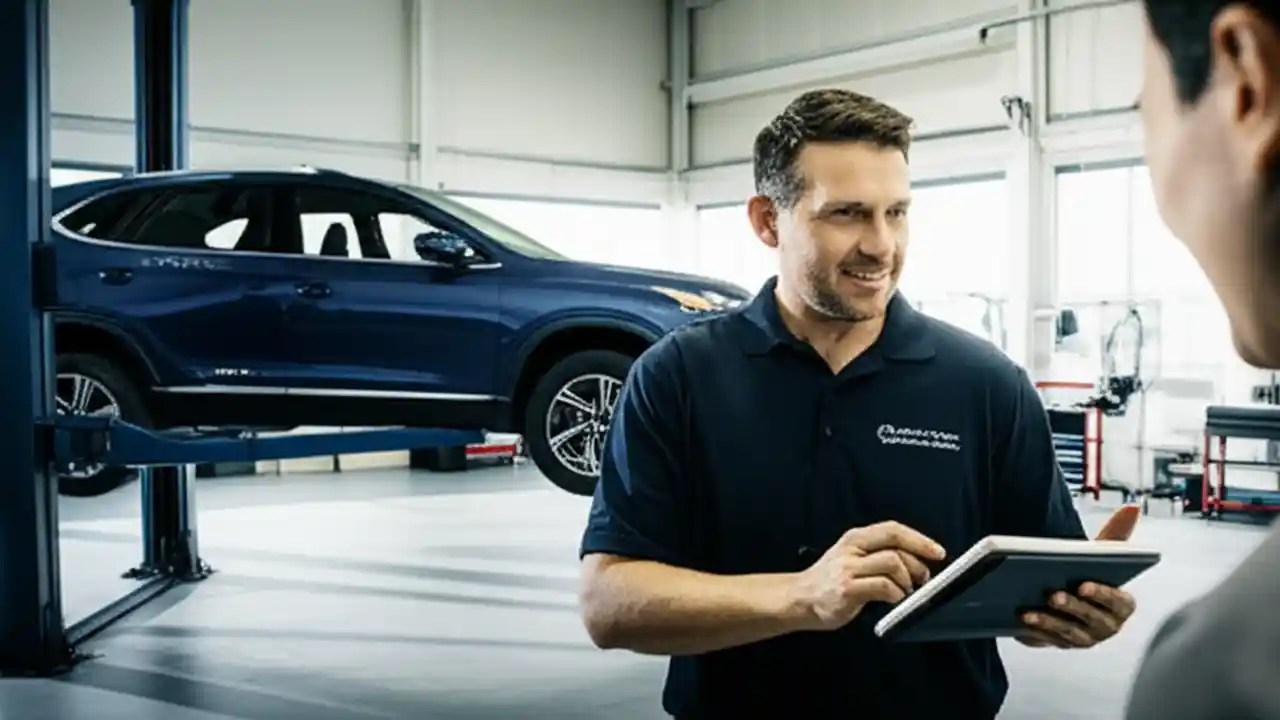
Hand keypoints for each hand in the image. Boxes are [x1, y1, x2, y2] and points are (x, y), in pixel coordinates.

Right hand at [793, 521, 946, 631]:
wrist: (800, 598)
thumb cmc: (830, 581)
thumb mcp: (852, 557)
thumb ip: (878, 554)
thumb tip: (917, 559)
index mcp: (855, 538)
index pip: (893, 530)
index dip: (919, 540)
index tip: (938, 552)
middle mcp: (851, 549)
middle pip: (896, 546)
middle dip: (918, 564)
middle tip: (922, 579)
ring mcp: (848, 569)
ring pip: (893, 563)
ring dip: (907, 581)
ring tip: (904, 592)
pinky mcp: (848, 589)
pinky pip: (884, 586)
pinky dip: (897, 594)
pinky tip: (894, 600)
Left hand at [1016, 505, 1139, 648]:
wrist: (1066, 597)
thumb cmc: (1087, 572)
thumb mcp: (1100, 554)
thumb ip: (1116, 534)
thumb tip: (1133, 506)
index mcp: (1121, 605)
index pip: (1118, 602)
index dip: (1102, 595)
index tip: (1083, 584)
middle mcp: (1107, 626)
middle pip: (1092, 620)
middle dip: (1071, 608)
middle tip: (1052, 594)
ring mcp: (1084, 639)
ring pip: (1068, 633)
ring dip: (1048, 622)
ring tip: (1028, 611)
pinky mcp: (1059, 643)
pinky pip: (1047, 640)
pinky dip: (1034, 632)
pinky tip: (1018, 619)